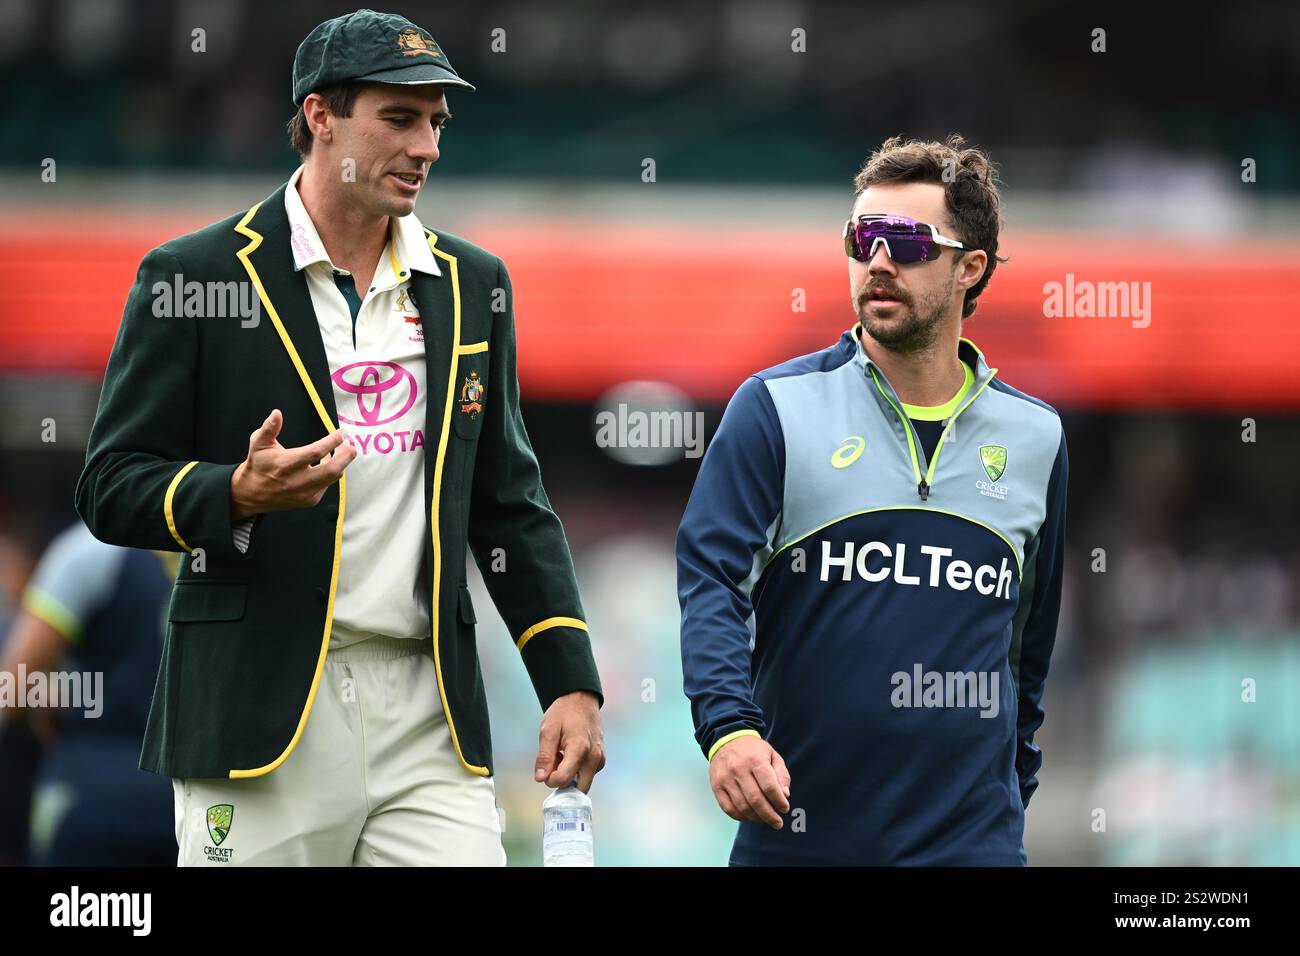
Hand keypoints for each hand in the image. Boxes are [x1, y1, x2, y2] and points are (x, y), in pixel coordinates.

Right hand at [230, 409, 356, 519]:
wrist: (252, 494)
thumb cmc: (258, 464)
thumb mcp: (258, 443)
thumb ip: (269, 428)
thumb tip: (277, 413)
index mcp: (285, 464)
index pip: (316, 452)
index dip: (332, 441)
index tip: (343, 432)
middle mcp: (296, 481)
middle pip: (332, 470)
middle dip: (346, 456)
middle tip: (351, 445)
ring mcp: (305, 493)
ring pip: (333, 478)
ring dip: (340, 463)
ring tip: (341, 451)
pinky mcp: (309, 501)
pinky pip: (327, 485)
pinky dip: (331, 473)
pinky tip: (327, 463)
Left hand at [535, 690, 604, 791]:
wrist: (581, 699)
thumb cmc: (564, 713)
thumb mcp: (548, 731)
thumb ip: (545, 757)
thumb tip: (540, 778)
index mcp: (580, 750)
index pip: (563, 780)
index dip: (550, 779)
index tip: (545, 769)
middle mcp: (594, 757)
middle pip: (578, 788)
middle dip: (563, 781)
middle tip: (554, 763)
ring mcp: (600, 759)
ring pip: (583, 782)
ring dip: (570, 776)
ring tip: (562, 755)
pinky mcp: (601, 759)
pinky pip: (588, 774)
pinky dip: (577, 770)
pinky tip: (570, 754)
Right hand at [709, 736, 790, 828]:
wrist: (726, 739)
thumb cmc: (754, 750)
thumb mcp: (772, 755)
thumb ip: (781, 775)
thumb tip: (785, 795)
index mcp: (755, 760)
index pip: (769, 787)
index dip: (779, 801)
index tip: (785, 808)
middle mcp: (738, 769)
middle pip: (756, 800)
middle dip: (769, 815)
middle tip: (778, 823)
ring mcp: (725, 778)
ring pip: (742, 807)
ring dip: (756, 818)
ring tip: (765, 820)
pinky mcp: (716, 786)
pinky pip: (728, 808)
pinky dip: (740, 817)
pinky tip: (750, 817)